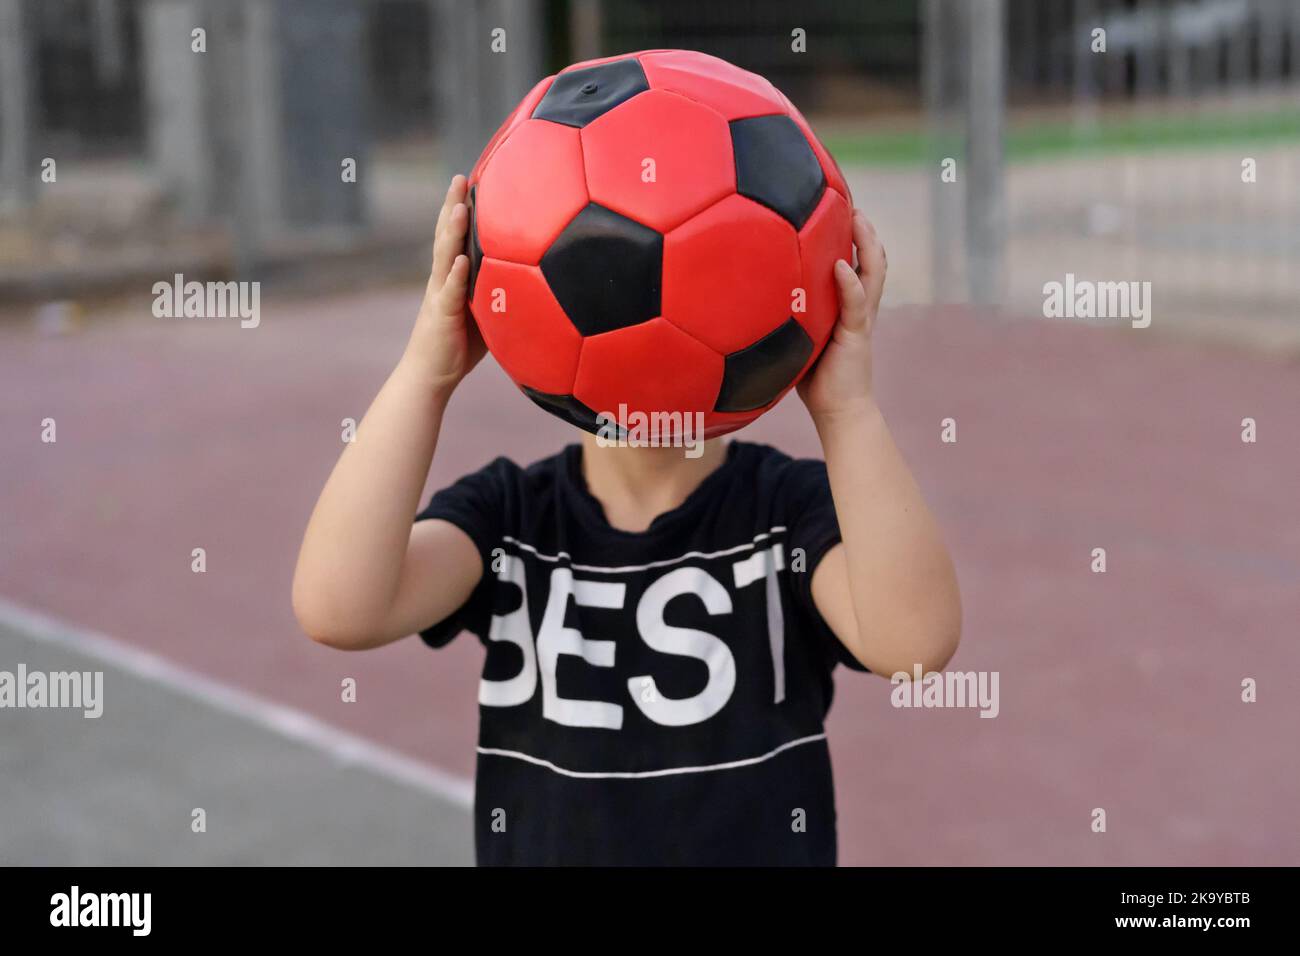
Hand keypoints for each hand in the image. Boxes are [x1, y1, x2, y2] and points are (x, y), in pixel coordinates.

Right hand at [402, 175, 486, 392]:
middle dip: (452, 205)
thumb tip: (532, 283)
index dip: (460, 210)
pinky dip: (456, 276)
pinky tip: (462, 260)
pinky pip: (451, 293)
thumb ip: (498, 295)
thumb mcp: (484, 315)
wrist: (431, 377)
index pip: (455, 237)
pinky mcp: (443, 316)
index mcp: (452, 278)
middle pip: (445, 237)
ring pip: (445, 258)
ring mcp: (440, 296)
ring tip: (459, 206)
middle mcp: (442, 281)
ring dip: (451, 232)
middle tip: (459, 177)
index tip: (469, 182)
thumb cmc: (458, 348)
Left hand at [797, 209, 885, 421]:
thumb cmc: (812, 382)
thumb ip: (782, 319)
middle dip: (863, 230)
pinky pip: (858, 303)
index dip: (850, 238)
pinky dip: (850, 283)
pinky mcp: (858, 334)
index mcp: (845, 307)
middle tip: (848, 202)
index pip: (854, 264)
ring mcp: (861, 319)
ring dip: (867, 244)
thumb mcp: (794, 342)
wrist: (838, 412)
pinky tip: (841, 265)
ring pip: (873, 273)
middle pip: (871, 260)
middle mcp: (858, 307)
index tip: (833, 211)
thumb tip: (741, 301)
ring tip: (857, 218)